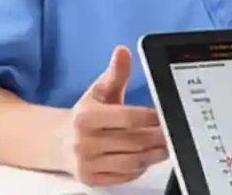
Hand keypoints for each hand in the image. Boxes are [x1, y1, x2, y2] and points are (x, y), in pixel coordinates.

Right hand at [62, 46, 168, 186]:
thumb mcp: (98, 91)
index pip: (127, 118)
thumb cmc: (85, 114)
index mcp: (86, 117)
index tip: (165, 115)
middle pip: (133, 142)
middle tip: (173, 133)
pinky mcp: (91, 180)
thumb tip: (123, 51)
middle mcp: (84, 142)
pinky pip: (123, 177)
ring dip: (153, 155)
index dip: (151, 117)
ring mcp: (87, 163)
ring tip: (167, 147)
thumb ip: (115, 73)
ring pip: (130, 162)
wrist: (58, 141)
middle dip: (157, 138)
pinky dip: (139, 169)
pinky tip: (148, 159)